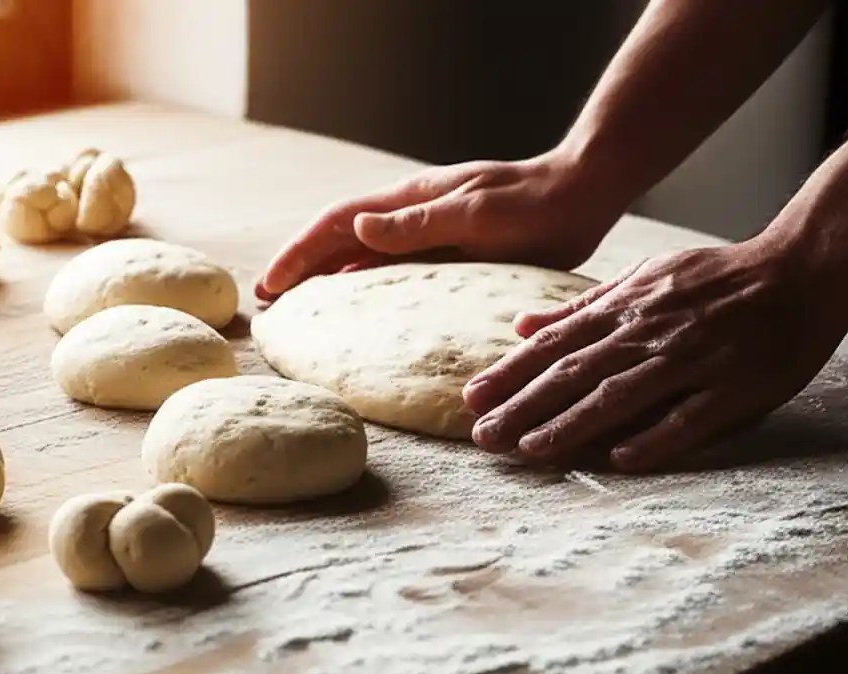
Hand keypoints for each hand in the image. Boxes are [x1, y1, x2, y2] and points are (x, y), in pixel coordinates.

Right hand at [256, 152, 624, 300]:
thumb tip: (358, 230)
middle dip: (300, 265)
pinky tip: (353, 305)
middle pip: (339, 239)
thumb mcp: (476, 214)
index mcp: (409, 202)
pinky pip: (391, 271)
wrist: (580, 194)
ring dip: (325, 277)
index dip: (300, 253)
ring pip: (360, 256)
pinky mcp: (446, 252)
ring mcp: (426, 234)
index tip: (271, 284)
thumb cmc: (533, 203)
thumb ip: (418, 224)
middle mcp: (410, 217)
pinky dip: (362, 285)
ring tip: (297, 305)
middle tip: (268, 300)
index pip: (337, 225)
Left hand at [461, 237, 847, 470]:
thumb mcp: (642, 278)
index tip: (472, 398)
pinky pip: (689, 416)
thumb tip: (521, 324)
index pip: (555, 345)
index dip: (511, 373)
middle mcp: (649, 333)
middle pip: (575, 373)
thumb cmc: (713, 279)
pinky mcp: (734, 385)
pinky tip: (619, 460)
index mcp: (625, 308)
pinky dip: (655, 437)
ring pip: (621, 395)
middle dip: (524, 406)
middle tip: (482, 436)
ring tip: (529, 450)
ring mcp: (691, 359)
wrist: (798, 269)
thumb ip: (582, 306)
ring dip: (571, 424)